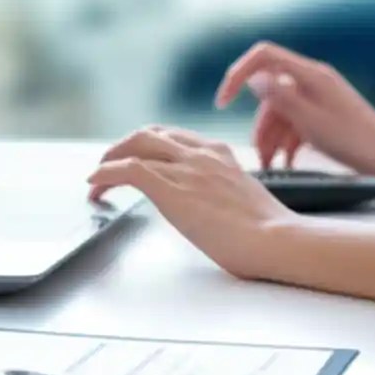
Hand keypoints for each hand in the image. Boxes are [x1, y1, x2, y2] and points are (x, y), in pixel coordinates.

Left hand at [88, 126, 294, 278]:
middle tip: (109, 162)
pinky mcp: (172, 189)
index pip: (174, 137)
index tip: (137, 156)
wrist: (278, 240)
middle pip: (150, 134)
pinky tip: (95, 184)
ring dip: (109, 160)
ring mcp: (186, 168)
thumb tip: (209, 204)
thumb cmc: (269, 232)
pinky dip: (105, 174)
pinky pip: (128, 170)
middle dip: (124, 146)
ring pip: (135, 146)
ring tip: (97, 176)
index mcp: (220, 153)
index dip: (148, 145)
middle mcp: (201, 153)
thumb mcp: (243, 198)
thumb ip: (222, 190)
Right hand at [215, 42, 374, 176]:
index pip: (263, 56)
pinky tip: (286, 163)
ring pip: (279, 112)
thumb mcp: (311, 122)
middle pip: (269, 93)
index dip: (238, 74)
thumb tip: (253, 79)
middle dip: (259, 125)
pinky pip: (294, 122)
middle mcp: (313, 80)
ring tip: (272, 167)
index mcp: (310, 75)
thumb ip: (280, 98)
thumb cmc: (356, 141)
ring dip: (271, 139)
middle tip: (259, 158)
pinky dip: (285, 141)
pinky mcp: (323, 114)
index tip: (222, 102)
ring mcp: (318, 97)